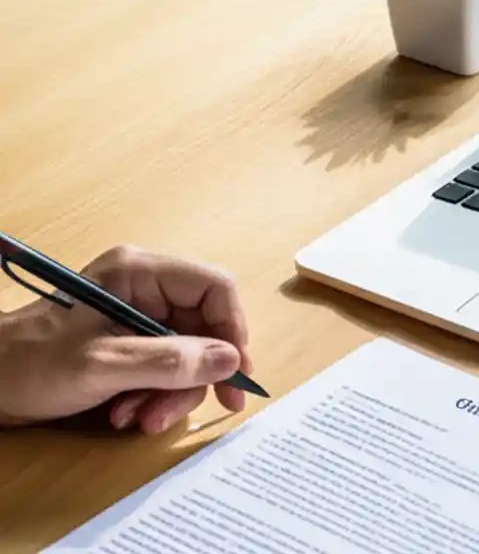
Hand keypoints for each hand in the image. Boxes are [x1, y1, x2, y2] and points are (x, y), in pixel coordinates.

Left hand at [0, 245, 252, 432]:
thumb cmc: (31, 365)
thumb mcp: (102, 365)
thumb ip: (169, 361)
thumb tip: (230, 360)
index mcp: (139, 272)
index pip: (215, 288)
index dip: (233, 330)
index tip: (234, 375)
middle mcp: (146, 288)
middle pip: (206, 326)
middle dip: (194, 375)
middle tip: (181, 411)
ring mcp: (140, 316)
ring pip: (190, 353)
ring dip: (171, 393)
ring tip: (139, 419)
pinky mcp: (132, 342)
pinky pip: (168, 367)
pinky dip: (155, 395)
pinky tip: (127, 413)